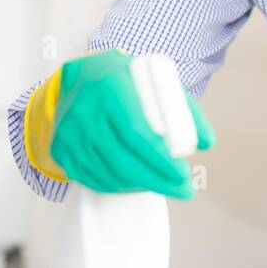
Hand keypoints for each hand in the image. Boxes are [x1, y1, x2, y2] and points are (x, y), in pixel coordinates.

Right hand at [33, 49, 213, 195]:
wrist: (80, 77)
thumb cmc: (127, 81)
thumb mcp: (157, 82)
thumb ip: (185, 109)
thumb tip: (206, 143)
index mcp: (110, 86)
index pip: (136, 132)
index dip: (160, 159)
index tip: (184, 174)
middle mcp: (84, 109)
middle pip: (122, 158)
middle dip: (158, 181)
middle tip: (184, 190)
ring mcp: (68, 131)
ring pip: (107, 172)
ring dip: (140, 186)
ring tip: (165, 186)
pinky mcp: (60, 148)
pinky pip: (90, 177)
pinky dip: (117, 186)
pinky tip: (136, 185)